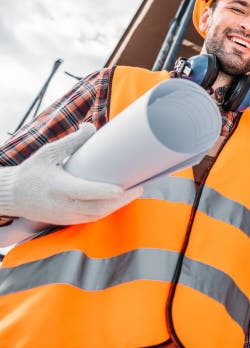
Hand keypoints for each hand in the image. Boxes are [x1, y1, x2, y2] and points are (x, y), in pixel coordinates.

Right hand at [0, 124, 142, 224]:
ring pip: (96, 216)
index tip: (126, 187)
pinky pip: (90, 219)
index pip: (87, 193)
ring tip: (133, 194)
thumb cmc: (31, 171)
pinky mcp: (66, 221)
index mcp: (59, 188)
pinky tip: (118, 202)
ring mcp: (65, 216)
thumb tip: (91, 126)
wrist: (11, 195)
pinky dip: (106, 212)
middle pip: (98, 209)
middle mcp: (63, 205)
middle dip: (121, 201)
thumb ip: (72, 141)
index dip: (108, 193)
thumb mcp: (48, 153)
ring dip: (116, 207)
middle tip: (138, 188)